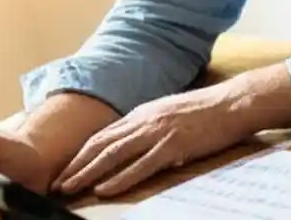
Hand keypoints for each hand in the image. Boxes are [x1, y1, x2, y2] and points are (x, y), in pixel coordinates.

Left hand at [54, 86, 252, 197]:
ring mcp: (157, 132)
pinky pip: (140, 166)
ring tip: (70, 187)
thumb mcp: (172, 112)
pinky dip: (119, 178)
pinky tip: (104, 189)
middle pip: (101, 144)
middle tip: (57, 182)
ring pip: (113, 155)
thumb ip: (152, 125)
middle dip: (77, 164)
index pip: (104, 134)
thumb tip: (138, 141)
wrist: (234, 103)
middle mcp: (144, 120)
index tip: (67, 168)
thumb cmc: (208, 110)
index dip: (82, 153)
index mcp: (143, 112)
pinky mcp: (172, 146)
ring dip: (88, 172)